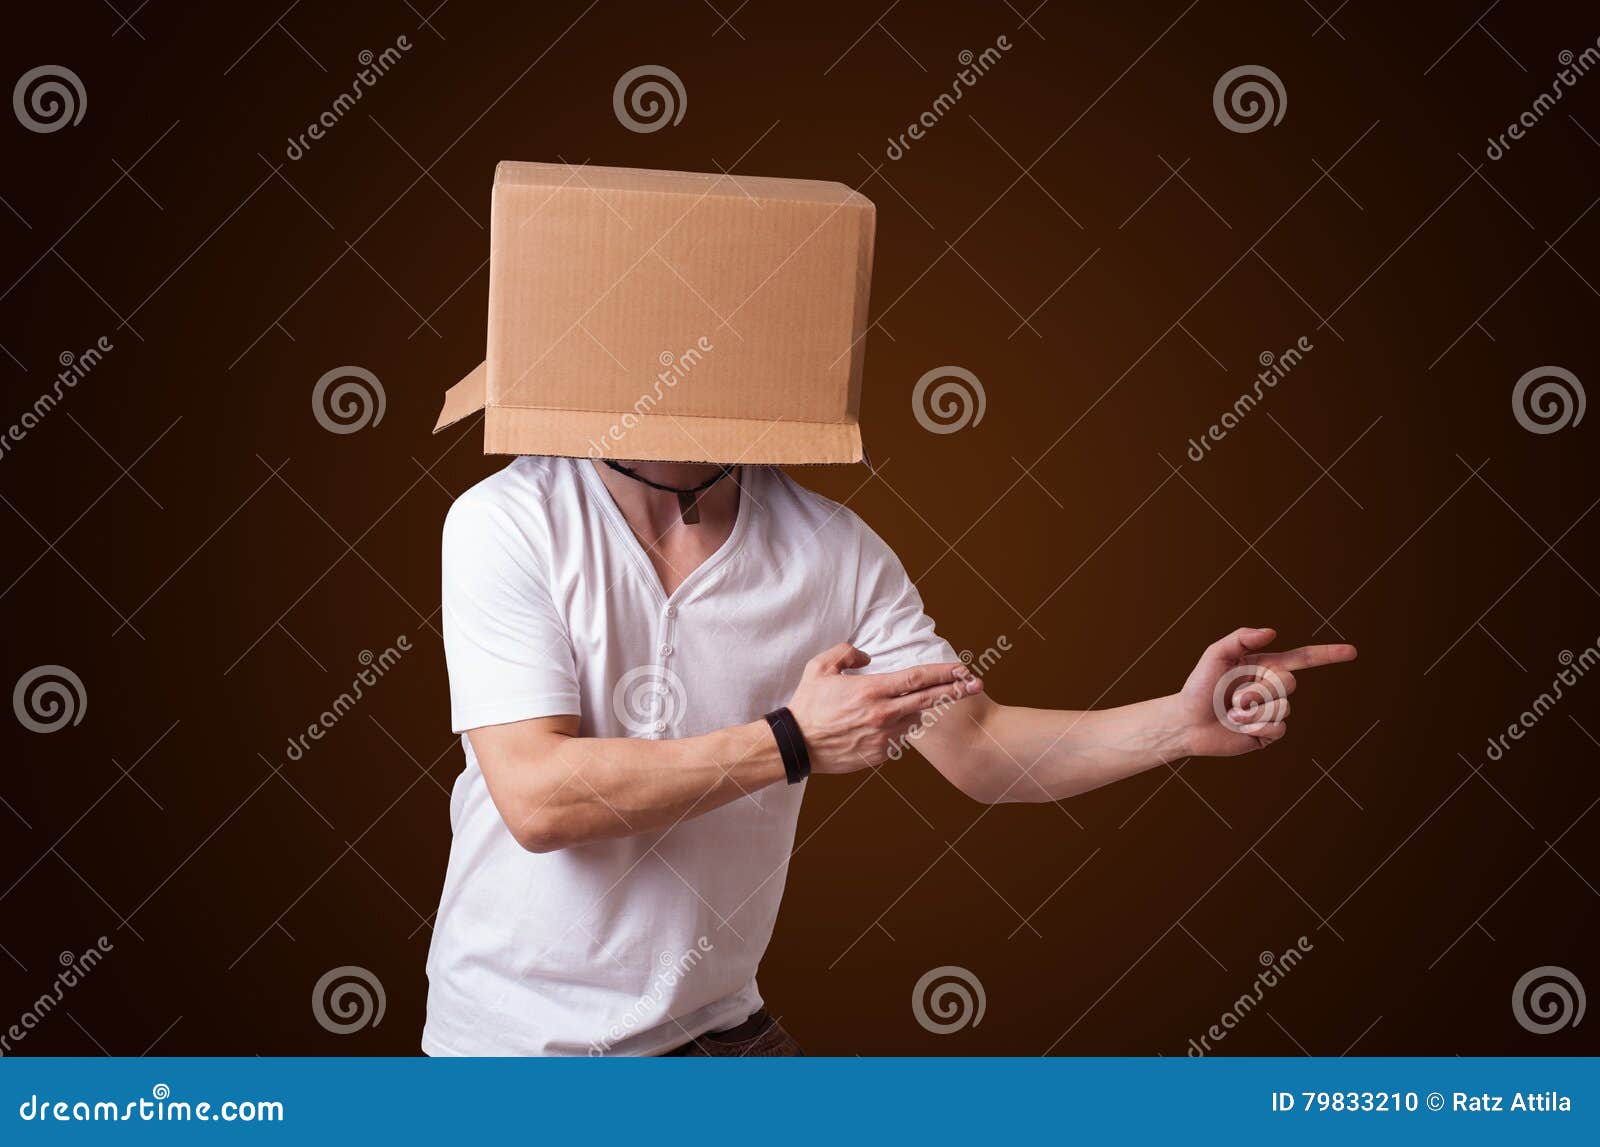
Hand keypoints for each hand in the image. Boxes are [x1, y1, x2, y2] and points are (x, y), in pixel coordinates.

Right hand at [787, 643, 982, 773]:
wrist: (797, 745)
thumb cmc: (807, 705)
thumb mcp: (820, 667)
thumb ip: (846, 653)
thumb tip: (868, 658)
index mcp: (872, 691)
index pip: (918, 678)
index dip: (943, 672)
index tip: (963, 669)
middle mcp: (883, 714)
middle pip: (929, 700)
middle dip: (956, 691)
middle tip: (977, 685)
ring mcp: (883, 737)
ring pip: (913, 720)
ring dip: (916, 710)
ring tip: (902, 705)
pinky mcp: (879, 755)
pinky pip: (898, 739)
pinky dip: (897, 728)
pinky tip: (881, 725)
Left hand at [1173, 627, 1356, 756]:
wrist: (1186, 722)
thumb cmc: (1198, 687)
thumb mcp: (1216, 655)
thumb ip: (1242, 638)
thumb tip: (1272, 632)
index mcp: (1264, 667)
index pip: (1303, 659)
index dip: (1328, 655)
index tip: (1352, 652)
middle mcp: (1271, 689)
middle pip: (1290, 683)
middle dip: (1261, 688)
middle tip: (1234, 696)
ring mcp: (1272, 712)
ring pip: (1283, 707)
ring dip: (1253, 711)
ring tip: (1231, 713)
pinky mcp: (1268, 733)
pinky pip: (1278, 728)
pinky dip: (1256, 726)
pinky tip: (1239, 727)